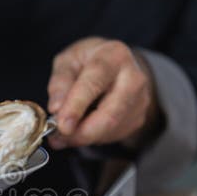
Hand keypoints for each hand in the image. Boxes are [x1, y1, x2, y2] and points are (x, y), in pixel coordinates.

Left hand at [46, 37, 160, 149]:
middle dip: (81, 133)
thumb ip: (60, 82)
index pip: (94, 83)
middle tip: (58, 138)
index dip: (76, 107)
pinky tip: (82, 129)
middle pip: (110, 115)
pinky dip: (92, 138)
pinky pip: (113, 135)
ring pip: (110, 130)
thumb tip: (56, 108)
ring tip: (64, 135)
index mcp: (113, 57)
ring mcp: (140, 100)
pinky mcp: (139, 118)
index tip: (62, 125)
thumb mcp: (68, 61)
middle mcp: (132, 78)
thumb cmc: (89, 61)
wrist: (118, 66)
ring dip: (83, 137)